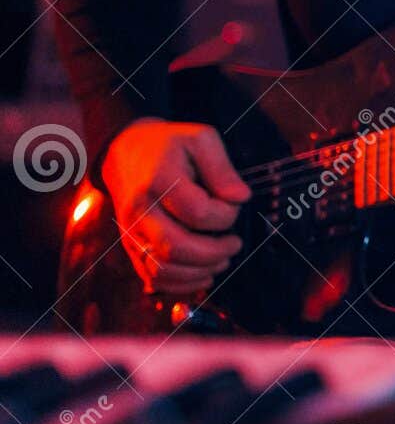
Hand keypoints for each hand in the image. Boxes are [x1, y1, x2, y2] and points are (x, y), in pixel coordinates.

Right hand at [101, 118, 249, 294]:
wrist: (125, 153)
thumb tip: (241, 197)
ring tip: (223, 260)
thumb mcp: (201, 139)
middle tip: (235, 243)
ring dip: (199, 272)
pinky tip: (204, 274)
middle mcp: (139, 211)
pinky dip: (181, 284)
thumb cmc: (169, 145)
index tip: (235, 206)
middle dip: (215, 252)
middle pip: (176, 247)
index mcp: (158, 181)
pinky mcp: (131, 246)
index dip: (226, 216)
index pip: (198, 212)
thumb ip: (222, 168)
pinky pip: (152, 277)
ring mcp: (131, 232)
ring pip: (162, 269)